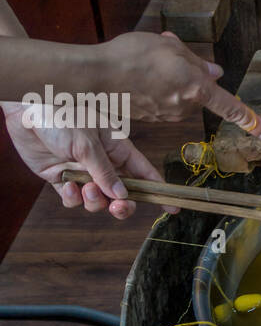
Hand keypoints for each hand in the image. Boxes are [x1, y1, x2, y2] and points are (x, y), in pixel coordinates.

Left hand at [2, 105, 170, 219]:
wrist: (24, 117)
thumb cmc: (59, 119)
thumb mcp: (86, 144)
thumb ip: (104, 172)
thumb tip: (122, 196)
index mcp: (118, 148)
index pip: (144, 172)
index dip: (159, 190)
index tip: (172, 207)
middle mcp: (104, 163)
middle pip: (124, 194)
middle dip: (123, 205)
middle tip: (118, 208)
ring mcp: (85, 173)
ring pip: (100, 200)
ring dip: (95, 200)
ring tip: (85, 188)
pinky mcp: (65, 180)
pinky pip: (75, 200)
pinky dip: (73, 198)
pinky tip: (67, 186)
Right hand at [99, 30, 260, 141]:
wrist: (94, 77)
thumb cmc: (132, 56)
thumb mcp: (169, 47)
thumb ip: (195, 61)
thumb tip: (214, 73)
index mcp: (195, 89)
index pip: (231, 108)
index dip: (251, 121)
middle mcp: (184, 106)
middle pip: (198, 90)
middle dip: (188, 72)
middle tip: (167, 52)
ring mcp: (167, 114)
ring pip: (178, 92)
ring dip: (169, 77)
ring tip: (145, 61)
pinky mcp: (151, 116)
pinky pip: (161, 98)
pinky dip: (154, 85)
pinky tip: (136, 73)